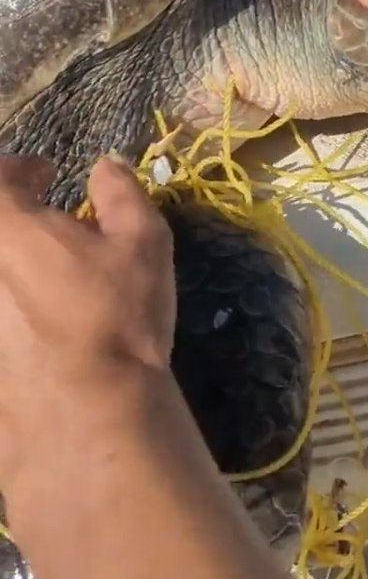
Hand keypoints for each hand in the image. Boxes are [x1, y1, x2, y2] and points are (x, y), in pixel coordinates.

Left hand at [0, 155, 175, 487]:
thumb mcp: (142, 241)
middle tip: (37, 223)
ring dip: (12, 266)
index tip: (44, 175)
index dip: (19, 168)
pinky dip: (12, 308)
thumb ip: (121, 191)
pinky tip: (32, 321)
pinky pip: (1, 316)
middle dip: (12, 221)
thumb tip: (105, 166)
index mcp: (3, 227)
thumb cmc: (116, 315)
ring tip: (40, 275)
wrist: (88, 412)